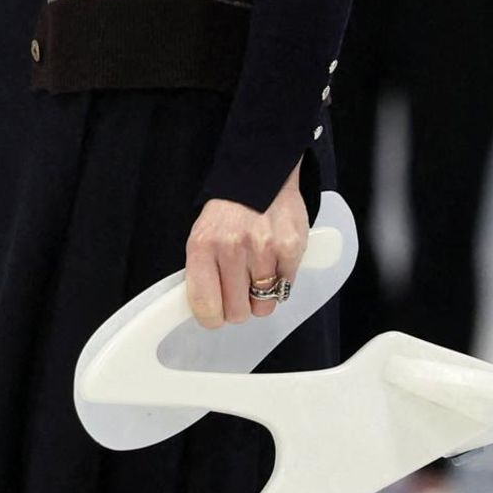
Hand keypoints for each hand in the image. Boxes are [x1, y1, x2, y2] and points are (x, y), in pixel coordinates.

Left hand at [185, 162, 308, 328]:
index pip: (205, 305)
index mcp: (202, 246)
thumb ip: (202, 272)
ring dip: (262, 295)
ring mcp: (263, 248)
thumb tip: (205, 311)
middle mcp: (231, 248)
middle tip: (240, 289)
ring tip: (257, 271)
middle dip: (239, 307)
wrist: (259, 174)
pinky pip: (286, 289)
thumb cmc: (228, 211)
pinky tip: (273, 260)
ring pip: (264, 306)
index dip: (212, 318)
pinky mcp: (290, 248)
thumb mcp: (202, 235)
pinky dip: (281, 281)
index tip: (216, 315)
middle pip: (237, 312)